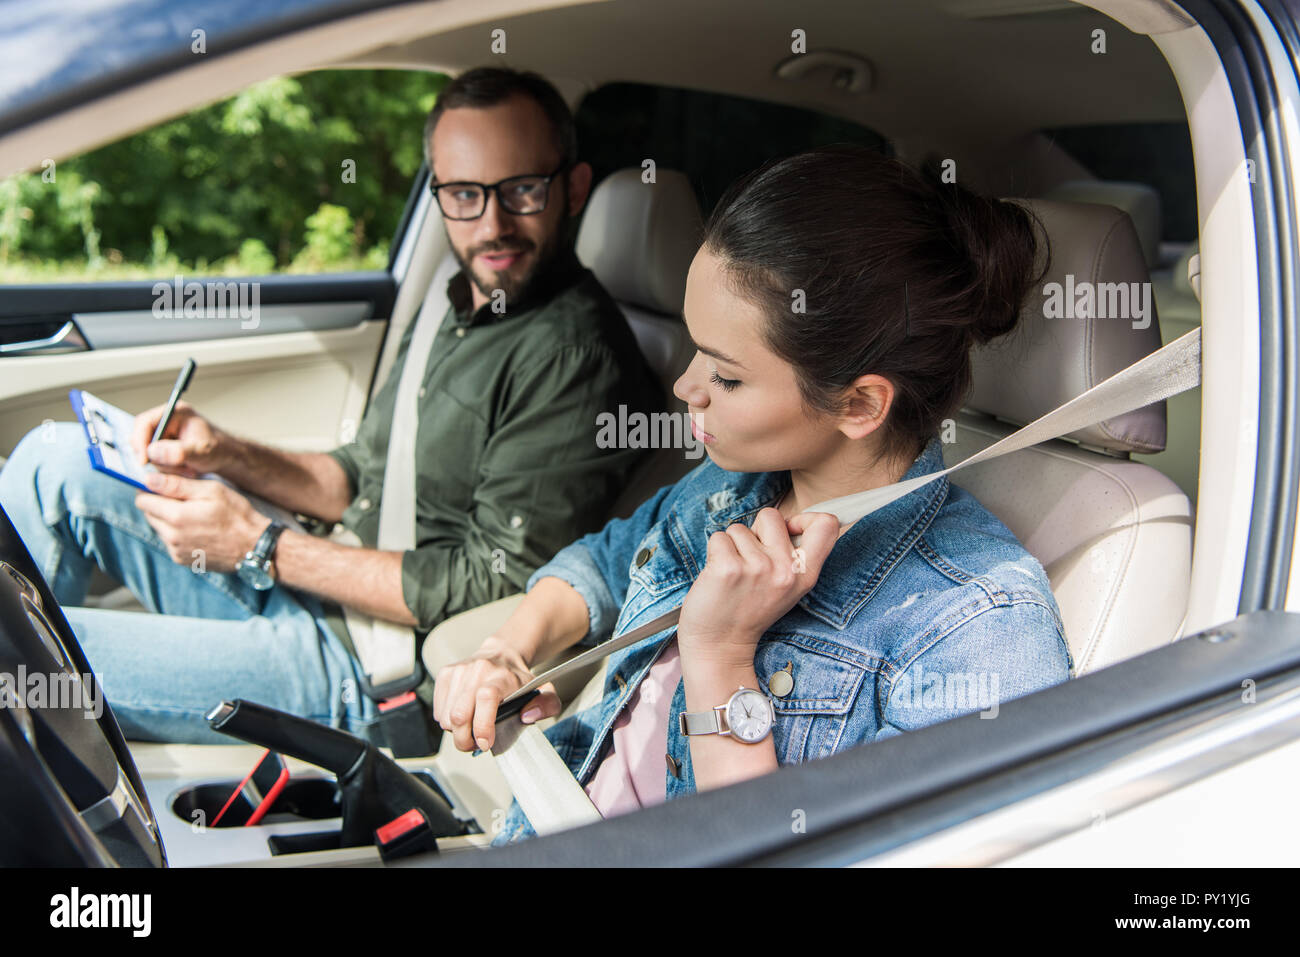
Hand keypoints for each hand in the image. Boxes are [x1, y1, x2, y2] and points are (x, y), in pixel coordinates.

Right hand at [131, 400, 227, 475]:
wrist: (226, 456)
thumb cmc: (218, 448)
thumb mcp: (201, 450)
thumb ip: (179, 451)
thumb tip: (153, 452)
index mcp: (175, 412)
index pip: (144, 422)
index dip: (140, 441)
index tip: (144, 461)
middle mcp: (166, 421)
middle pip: (142, 439)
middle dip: (156, 458)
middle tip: (175, 468)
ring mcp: (164, 435)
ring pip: (148, 453)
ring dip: (164, 466)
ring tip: (186, 469)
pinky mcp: (163, 448)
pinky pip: (154, 461)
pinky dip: (166, 469)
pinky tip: (183, 470)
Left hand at [134, 471, 267, 571]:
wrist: (254, 546)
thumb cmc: (236, 514)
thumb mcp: (211, 490)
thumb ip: (177, 484)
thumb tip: (148, 479)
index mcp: (176, 516)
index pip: (142, 500)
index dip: (151, 490)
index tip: (164, 486)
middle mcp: (171, 537)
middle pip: (149, 514)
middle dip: (160, 504)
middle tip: (185, 499)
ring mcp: (176, 550)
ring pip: (159, 528)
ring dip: (169, 520)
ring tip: (195, 515)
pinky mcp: (182, 560)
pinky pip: (170, 542)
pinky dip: (178, 534)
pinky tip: (198, 529)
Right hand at [432, 636, 561, 752]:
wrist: (501, 654)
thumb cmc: (519, 679)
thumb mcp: (544, 690)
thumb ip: (547, 705)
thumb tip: (528, 715)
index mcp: (502, 676)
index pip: (486, 699)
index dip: (482, 726)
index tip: (486, 743)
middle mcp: (478, 670)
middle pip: (459, 714)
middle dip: (465, 739)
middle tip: (476, 744)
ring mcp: (459, 671)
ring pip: (446, 717)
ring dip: (456, 732)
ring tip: (471, 729)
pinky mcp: (445, 674)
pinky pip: (438, 710)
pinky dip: (447, 721)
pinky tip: (463, 715)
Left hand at [676, 508, 839, 668]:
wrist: (720, 646)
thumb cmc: (749, 611)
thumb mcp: (787, 588)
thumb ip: (793, 556)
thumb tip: (790, 521)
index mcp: (805, 575)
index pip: (827, 525)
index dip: (806, 517)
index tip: (789, 531)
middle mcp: (786, 570)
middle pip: (771, 516)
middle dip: (755, 532)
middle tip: (750, 562)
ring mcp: (757, 568)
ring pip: (739, 528)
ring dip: (732, 546)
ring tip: (733, 575)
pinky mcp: (727, 568)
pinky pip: (718, 537)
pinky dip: (714, 552)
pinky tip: (718, 576)